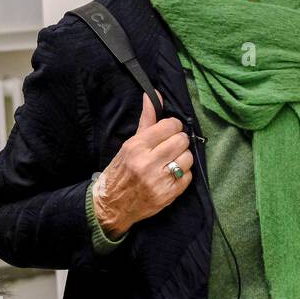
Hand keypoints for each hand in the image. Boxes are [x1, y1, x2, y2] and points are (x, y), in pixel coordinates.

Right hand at [92, 90, 193, 239]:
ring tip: (172, 160)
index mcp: (136, 146)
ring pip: (188, 158)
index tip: (170, 130)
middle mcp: (147, 163)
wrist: (112, 205)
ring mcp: (158, 180)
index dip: (174, 126)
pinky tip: (172, 174)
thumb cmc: (121, 170)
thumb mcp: (130, 143)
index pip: (170, 126)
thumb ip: (147, 119)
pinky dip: (183, 174)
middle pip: (182, 140)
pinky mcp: (168, 195)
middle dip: (180, 140)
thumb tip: (154, 94)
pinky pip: (188, 176)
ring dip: (183, 158)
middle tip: (172, 146)